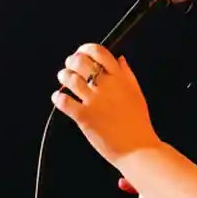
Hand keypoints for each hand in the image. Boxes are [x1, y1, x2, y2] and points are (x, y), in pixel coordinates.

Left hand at [51, 44, 159, 165]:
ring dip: (64, 76)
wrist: (137, 149)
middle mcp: (106, 86)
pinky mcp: (84, 117)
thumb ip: (127, 74)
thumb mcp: (136, 93)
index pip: (99, 52)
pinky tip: (58, 98)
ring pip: (70, 79)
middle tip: (70, 65)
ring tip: (63, 79)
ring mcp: (94, 101)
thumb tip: (119, 59)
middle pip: (81, 62)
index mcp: (120, 78)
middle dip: (72, 61)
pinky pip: (64, 102)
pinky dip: (58, 98)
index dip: (87, 49)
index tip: (82, 52)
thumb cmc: (138, 123)